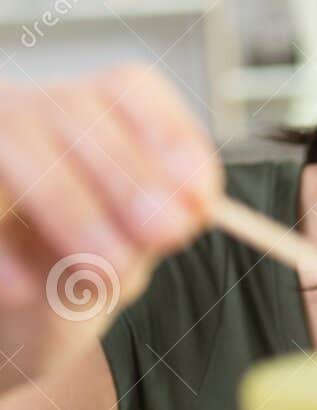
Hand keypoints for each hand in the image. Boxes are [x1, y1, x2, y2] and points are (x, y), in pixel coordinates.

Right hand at [0, 63, 220, 392]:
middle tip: (167, 234)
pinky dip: (0, 251)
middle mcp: (25, 113)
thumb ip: (155, 228)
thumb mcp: (124, 255)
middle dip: (129, 178)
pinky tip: (22, 291)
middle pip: (75, 112)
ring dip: (72, 208)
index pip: (129, 90)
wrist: (10, 319)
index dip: (171, 138)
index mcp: (82, 114)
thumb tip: (188, 210)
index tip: (202, 198)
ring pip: (17, 140)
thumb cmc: (70, 276)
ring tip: (107, 273)